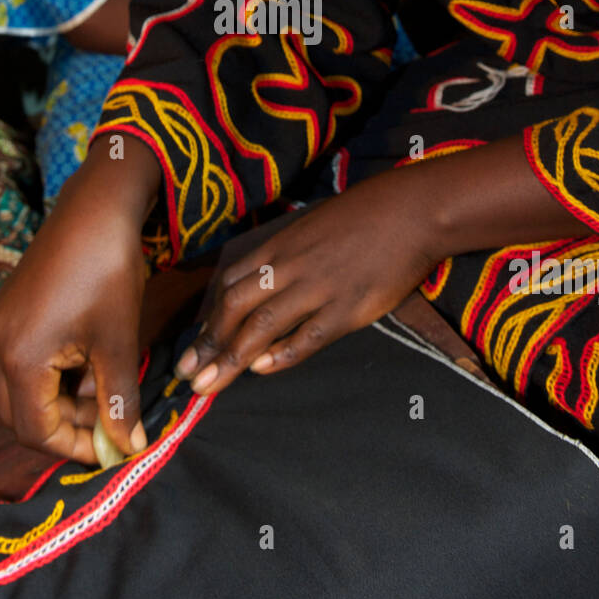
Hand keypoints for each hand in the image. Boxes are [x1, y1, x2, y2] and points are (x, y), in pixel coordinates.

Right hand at [0, 137, 161, 462]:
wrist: (95, 209)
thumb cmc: (107, 272)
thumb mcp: (118, 342)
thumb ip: (119, 400)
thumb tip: (129, 445)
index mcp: (20, 358)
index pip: (34, 431)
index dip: (73, 448)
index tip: (110, 448)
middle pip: (18, 415)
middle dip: (62, 428)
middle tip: (106, 426)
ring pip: (20, 389)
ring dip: (58, 401)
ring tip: (104, 390)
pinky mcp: (8, 312)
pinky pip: (22, 361)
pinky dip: (51, 375)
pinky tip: (89, 362)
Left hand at [175, 166, 439, 394]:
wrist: (411, 211)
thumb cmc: (363, 216)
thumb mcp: (312, 225)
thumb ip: (287, 253)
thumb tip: (267, 282)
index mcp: (279, 245)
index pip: (229, 285)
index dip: (209, 318)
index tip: (196, 345)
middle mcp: (290, 267)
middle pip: (235, 308)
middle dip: (207, 345)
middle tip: (187, 375)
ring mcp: (318, 288)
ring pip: (262, 327)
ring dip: (231, 360)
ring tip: (208, 386)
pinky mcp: (347, 308)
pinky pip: (307, 336)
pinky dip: (282, 355)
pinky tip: (262, 371)